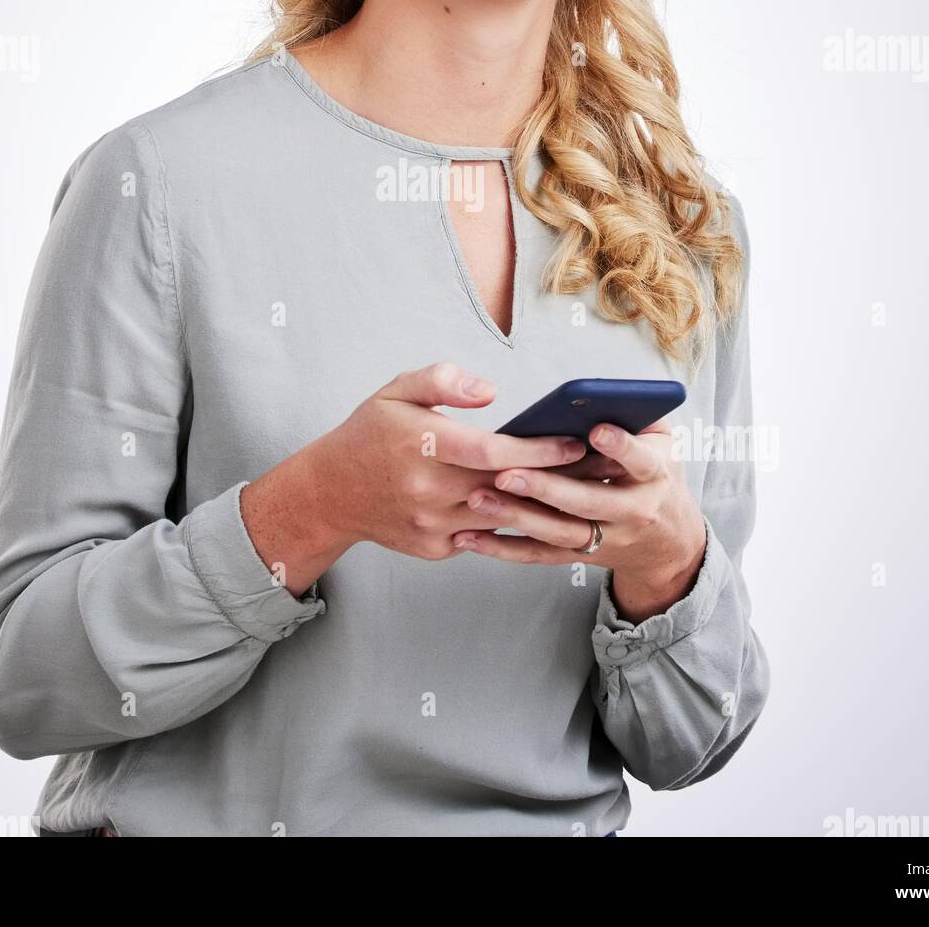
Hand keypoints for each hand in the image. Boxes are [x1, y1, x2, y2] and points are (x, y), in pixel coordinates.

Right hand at [298, 361, 591, 561]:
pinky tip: (541, 509)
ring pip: (502, 517)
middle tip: (597, 464)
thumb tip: (490, 392)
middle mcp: (429, 490)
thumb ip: (443, 380)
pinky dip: (510, 522)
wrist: (331, 492)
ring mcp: (432, 525)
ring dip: (542, 504)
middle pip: (508, 486)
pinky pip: (484, 536)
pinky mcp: (435, 548)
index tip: (574, 441)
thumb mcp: (398, 390)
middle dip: (556, 476)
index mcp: (423, 445)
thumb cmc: (371, 432)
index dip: (538, 449)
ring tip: (581, 487)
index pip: (493, 451)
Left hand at [452, 418, 707, 611]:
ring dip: (515, 517)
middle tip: (508, 472)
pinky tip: (470, 538)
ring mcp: (605, 538)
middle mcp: (631, 511)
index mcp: (654, 476)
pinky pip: (539, 555)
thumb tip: (603, 392)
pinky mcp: (580, 556)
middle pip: (587, 502)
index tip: (595, 430)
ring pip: (558, 532)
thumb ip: (640, 414)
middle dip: (546, 488)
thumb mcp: (664, 442)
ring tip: (478, 499)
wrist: (669, 542)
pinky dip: (503, 549)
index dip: (620, 446)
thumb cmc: (655, 474)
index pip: (639, 461)